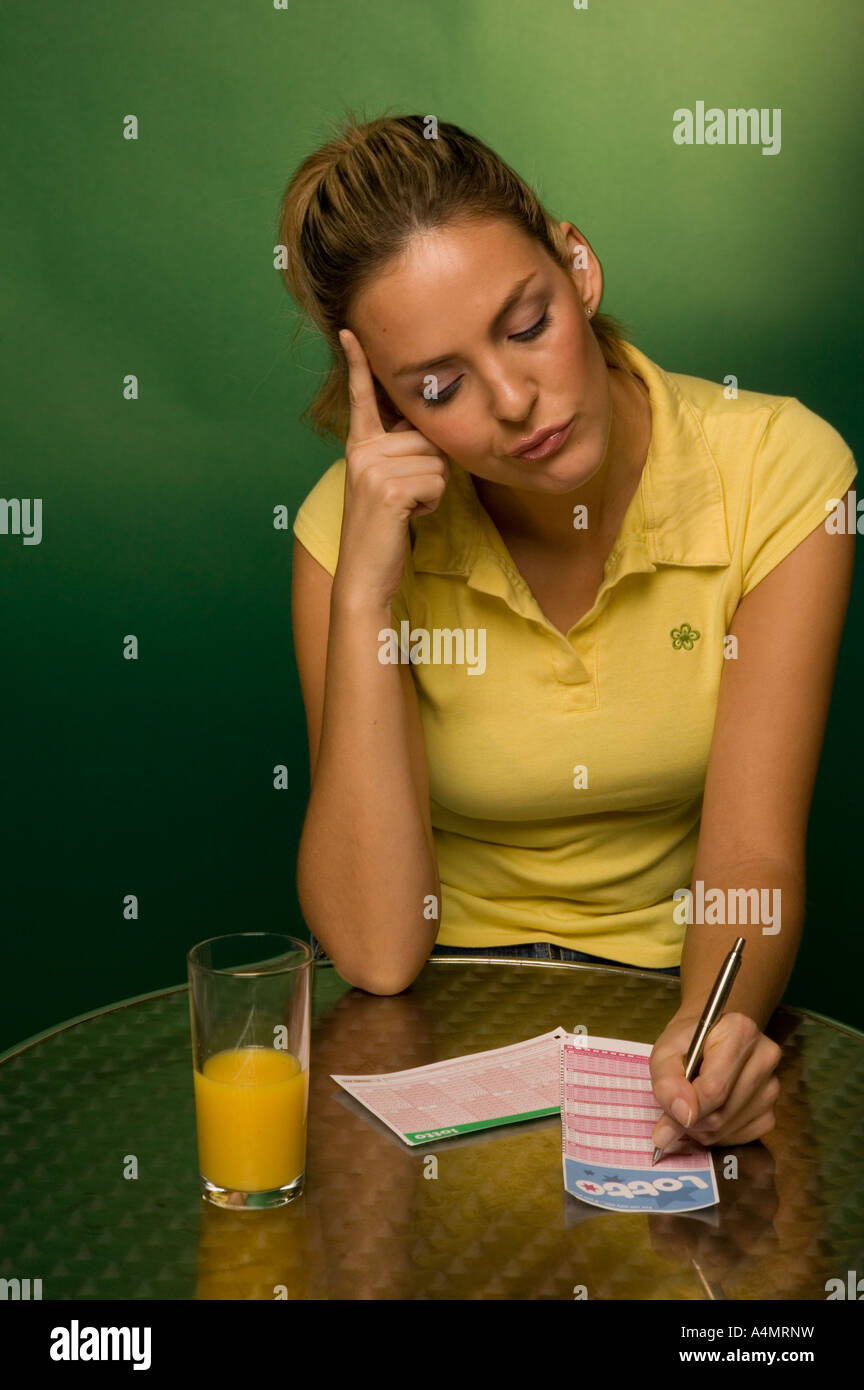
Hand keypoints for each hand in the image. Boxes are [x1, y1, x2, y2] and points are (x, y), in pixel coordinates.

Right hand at [335, 327, 450, 608]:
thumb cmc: (385, 531)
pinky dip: (432, 504)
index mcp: (360, 446)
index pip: (361, 399)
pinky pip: (436, 482)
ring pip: (436, 461)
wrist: (364, 574)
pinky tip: (409, 518)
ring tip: (407, 510)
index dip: (359, 365)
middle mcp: (362, 451)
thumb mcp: (389, 484)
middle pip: (427, 437)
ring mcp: (372, 468)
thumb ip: (403, 454)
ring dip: (434, 490)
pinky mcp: (388, 488)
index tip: (350, 331)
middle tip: (408, 499)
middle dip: (432, 469)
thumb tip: (432, 437)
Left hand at [649, 1012, 781, 1152]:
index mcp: (740, 1032)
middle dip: (691, 1118)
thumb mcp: (665, 1053)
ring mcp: (772, 1087)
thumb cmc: (686, 1044)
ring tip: (692, 1104)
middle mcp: (765, 1057)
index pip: (714, 1088)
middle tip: (676, 1105)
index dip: (686, 1107)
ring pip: (727, 1129)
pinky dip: (716, 1134)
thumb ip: (667, 1082)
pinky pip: (738, 1138)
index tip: (668, 1110)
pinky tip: (710, 1112)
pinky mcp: (771, 1112)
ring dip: (701, 1128)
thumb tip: (683, 1115)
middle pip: (721, 1112)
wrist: (708, 1042)